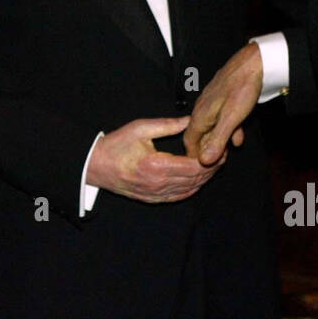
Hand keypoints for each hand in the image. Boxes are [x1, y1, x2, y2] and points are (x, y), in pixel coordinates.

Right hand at [85, 117, 219, 203]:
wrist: (95, 166)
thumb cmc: (116, 145)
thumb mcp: (141, 128)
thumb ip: (169, 125)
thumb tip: (191, 119)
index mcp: (157, 165)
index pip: (194, 166)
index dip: (211, 158)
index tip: (220, 148)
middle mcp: (159, 184)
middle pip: (196, 179)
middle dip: (212, 168)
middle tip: (222, 155)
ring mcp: (156, 194)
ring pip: (190, 189)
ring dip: (204, 179)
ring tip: (213, 164)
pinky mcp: (153, 199)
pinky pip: (179, 197)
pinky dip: (192, 188)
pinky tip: (198, 180)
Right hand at [184, 42, 263, 165]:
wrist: (254, 64)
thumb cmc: (241, 88)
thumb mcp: (231, 118)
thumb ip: (218, 139)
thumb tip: (205, 159)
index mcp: (200, 114)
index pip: (189, 140)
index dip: (194, 155)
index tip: (201, 167)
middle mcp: (202, 108)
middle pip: (199, 135)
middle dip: (208, 149)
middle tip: (218, 162)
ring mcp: (212, 103)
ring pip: (211, 127)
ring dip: (219, 140)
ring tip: (227, 152)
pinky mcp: (222, 99)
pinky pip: (221, 119)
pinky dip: (228, 130)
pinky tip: (238, 137)